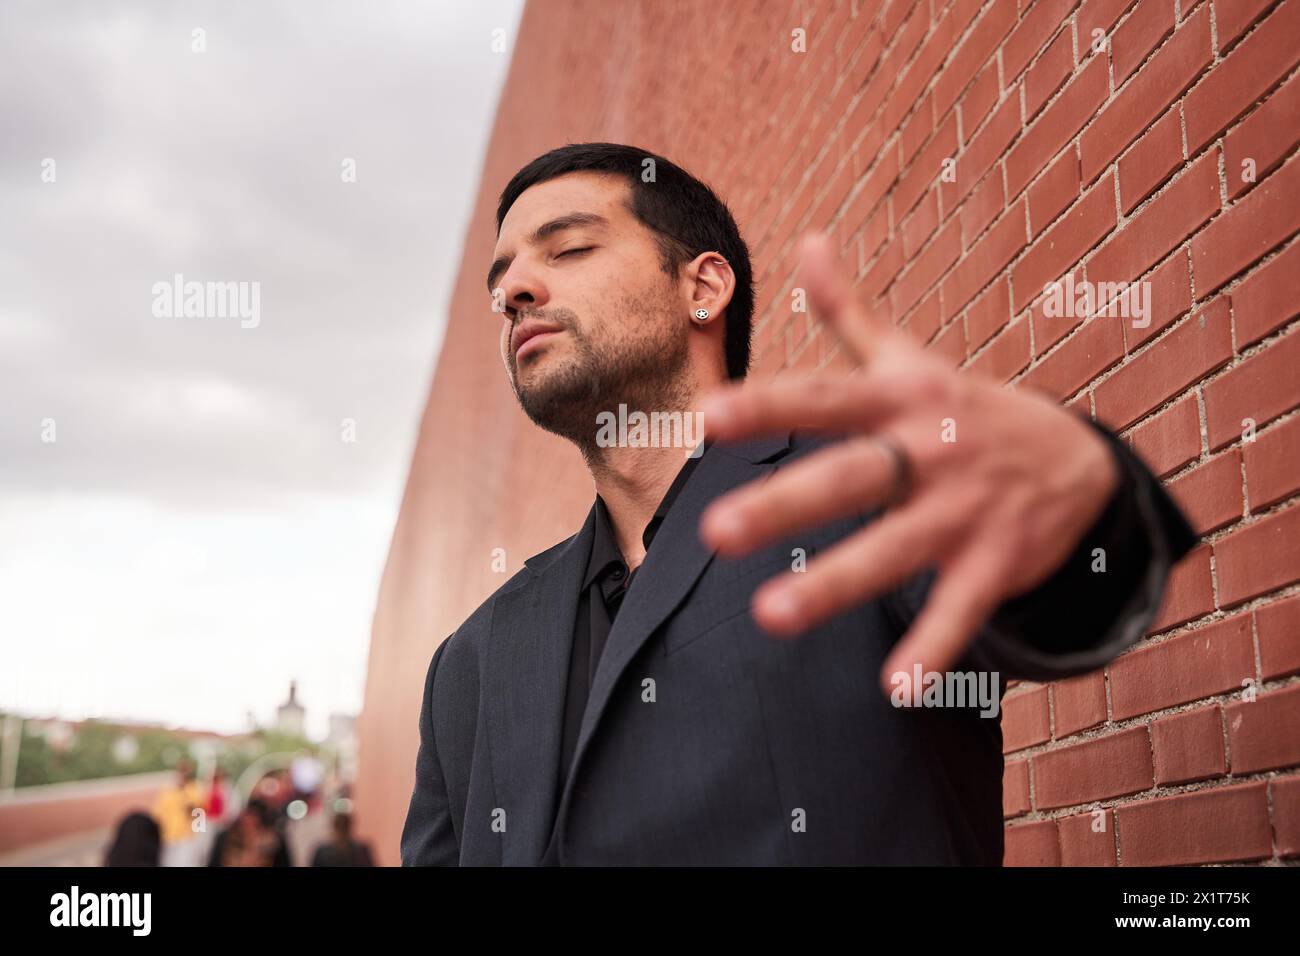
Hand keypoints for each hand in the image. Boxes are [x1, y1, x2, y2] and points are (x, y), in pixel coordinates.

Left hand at [698, 232, 1119, 693]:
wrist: (1081, 461)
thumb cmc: (966, 410)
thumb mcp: (913, 359)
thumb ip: (851, 314)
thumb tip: (809, 240)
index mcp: (902, 400)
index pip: (824, 399)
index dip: (767, 406)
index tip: (707, 416)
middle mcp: (929, 452)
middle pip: (850, 478)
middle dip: (783, 504)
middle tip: (713, 531)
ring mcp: (964, 511)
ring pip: (892, 550)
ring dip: (833, 584)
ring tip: (768, 616)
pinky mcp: (996, 562)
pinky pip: (960, 610)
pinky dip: (933, 649)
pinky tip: (897, 688)